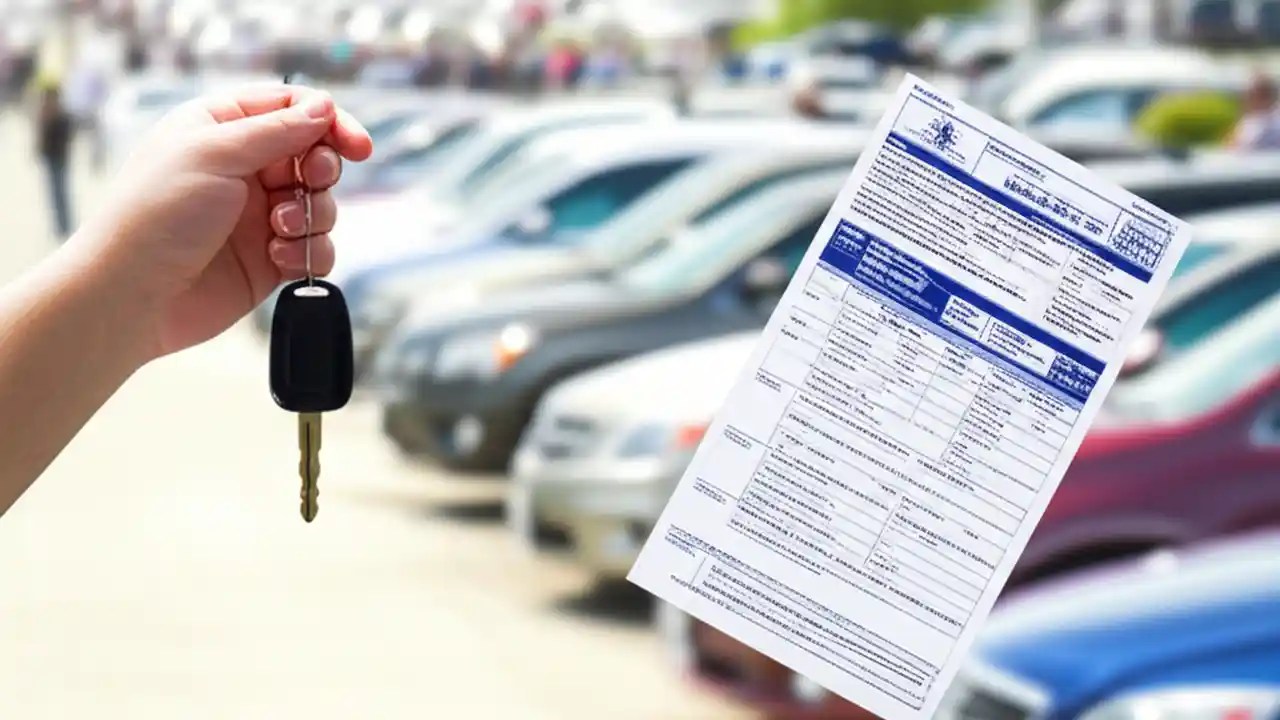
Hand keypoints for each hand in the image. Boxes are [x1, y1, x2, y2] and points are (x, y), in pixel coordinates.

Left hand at [72, 84, 372, 359]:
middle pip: (314, 156)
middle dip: (321, 171)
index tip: (356, 146)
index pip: (291, 109)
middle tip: (310, 182)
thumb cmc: (156, 216)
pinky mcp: (269, 260)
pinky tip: (280, 260)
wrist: (133, 297)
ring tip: (279, 229)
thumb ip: (277, 130)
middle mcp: (243, 169)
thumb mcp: (215, 154)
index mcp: (221, 128)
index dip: (329, 122)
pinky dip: (308, 253)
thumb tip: (324, 108)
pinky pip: (315, 249)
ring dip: (312, 216)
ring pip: (320, 205)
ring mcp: (258, 216)